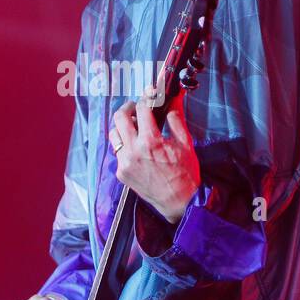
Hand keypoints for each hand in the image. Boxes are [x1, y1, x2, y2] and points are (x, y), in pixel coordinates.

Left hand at [108, 70, 199, 223]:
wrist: (179, 202)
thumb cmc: (185, 173)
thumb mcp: (185, 143)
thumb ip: (176, 117)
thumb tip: (174, 98)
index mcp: (150, 141)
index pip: (142, 109)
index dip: (147, 98)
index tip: (150, 96)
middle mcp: (133, 151)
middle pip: (119, 117)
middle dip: (128, 108)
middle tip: (137, 108)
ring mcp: (124, 163)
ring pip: (114, 134)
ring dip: (123, 127)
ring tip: (136, 128)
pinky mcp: (121, 174)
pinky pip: (118, 152)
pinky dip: (126, 145)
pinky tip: (138, 148)